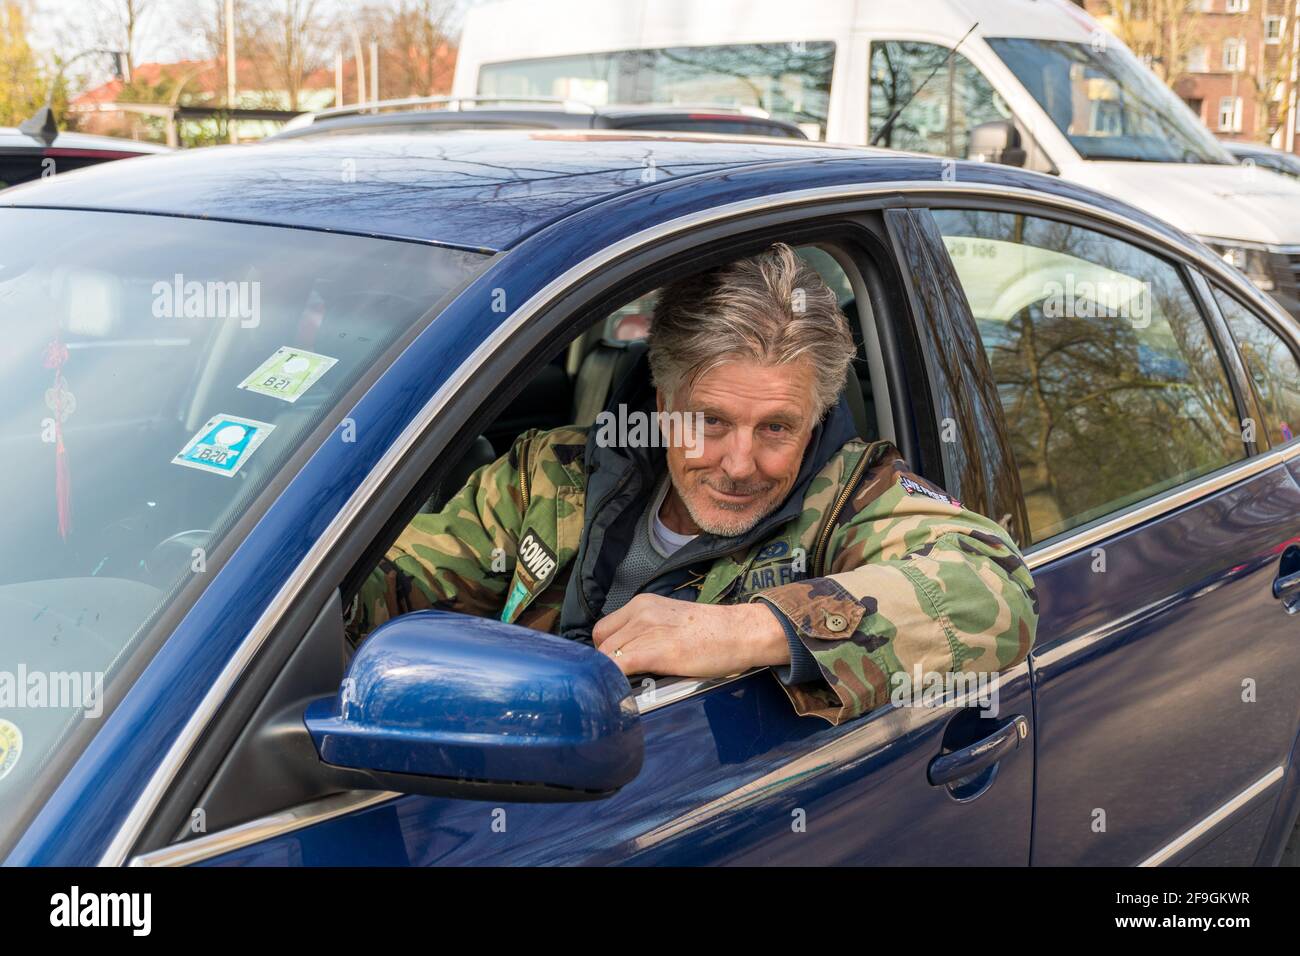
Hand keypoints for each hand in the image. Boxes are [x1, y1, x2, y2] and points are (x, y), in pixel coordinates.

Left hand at [592, 593, 789, 678]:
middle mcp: (640, 612)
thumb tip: (627, 659)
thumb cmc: (713, 633)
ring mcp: (647, 630)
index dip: (605, 651)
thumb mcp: (671, 622)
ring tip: (624, 689)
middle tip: (621, 682)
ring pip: (607, 656)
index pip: (604, 629)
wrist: (740, 633)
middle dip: (607, 665)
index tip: (613, 667)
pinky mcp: (656, 651)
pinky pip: (618, 666)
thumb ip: (646, 633)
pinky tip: (620, 691)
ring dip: (611, 675)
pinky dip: (613, 680)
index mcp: (642, 604)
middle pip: (602, 643)